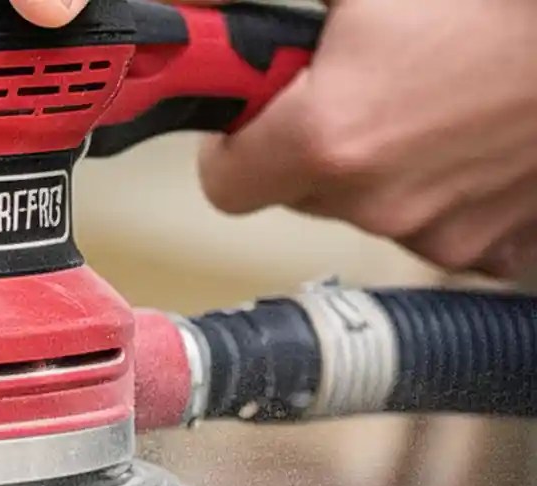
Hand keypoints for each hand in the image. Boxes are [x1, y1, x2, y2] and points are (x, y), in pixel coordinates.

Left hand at [191, 0, 536, 278]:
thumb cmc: (492, 5)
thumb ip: (274, 13)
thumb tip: (209, 18)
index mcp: (326, 138)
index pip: (223, 185)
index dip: (229, 146)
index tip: (245, 120)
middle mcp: (374, 199)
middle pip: (295, 193)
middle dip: (305, 147)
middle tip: (350, 88)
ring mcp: (434, 229)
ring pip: (364, 207)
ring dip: (377, 165)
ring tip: (427, 101)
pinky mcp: (487, 246)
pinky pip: (432, 225)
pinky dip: (438, 190)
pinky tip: (465, 139)